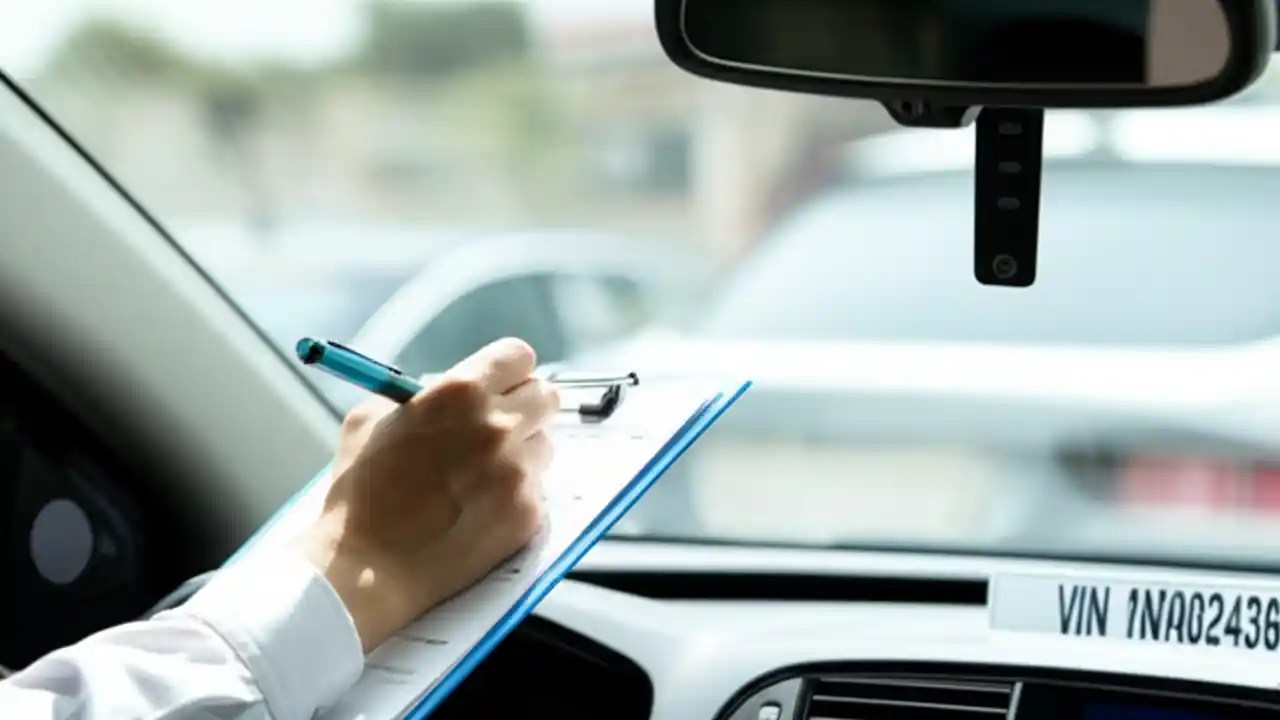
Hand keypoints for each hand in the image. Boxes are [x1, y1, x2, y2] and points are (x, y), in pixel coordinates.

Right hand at [292, 338, 558, 650]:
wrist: (366, 570)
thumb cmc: (361, 494)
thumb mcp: (371, 419)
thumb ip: (419, 393)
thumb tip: (446, 386)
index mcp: (460, 393)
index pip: (518, 357)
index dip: (508, 371)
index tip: (500, 384)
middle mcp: (498, 427)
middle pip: (546, 396)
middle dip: (524, 407)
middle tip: (498, 427)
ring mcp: (518, 473)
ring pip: (544, 444)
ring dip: (521, 453)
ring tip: (479, 477)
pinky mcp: (528, 514)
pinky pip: (537, 489)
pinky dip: (515, 495)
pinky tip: (478, 510)